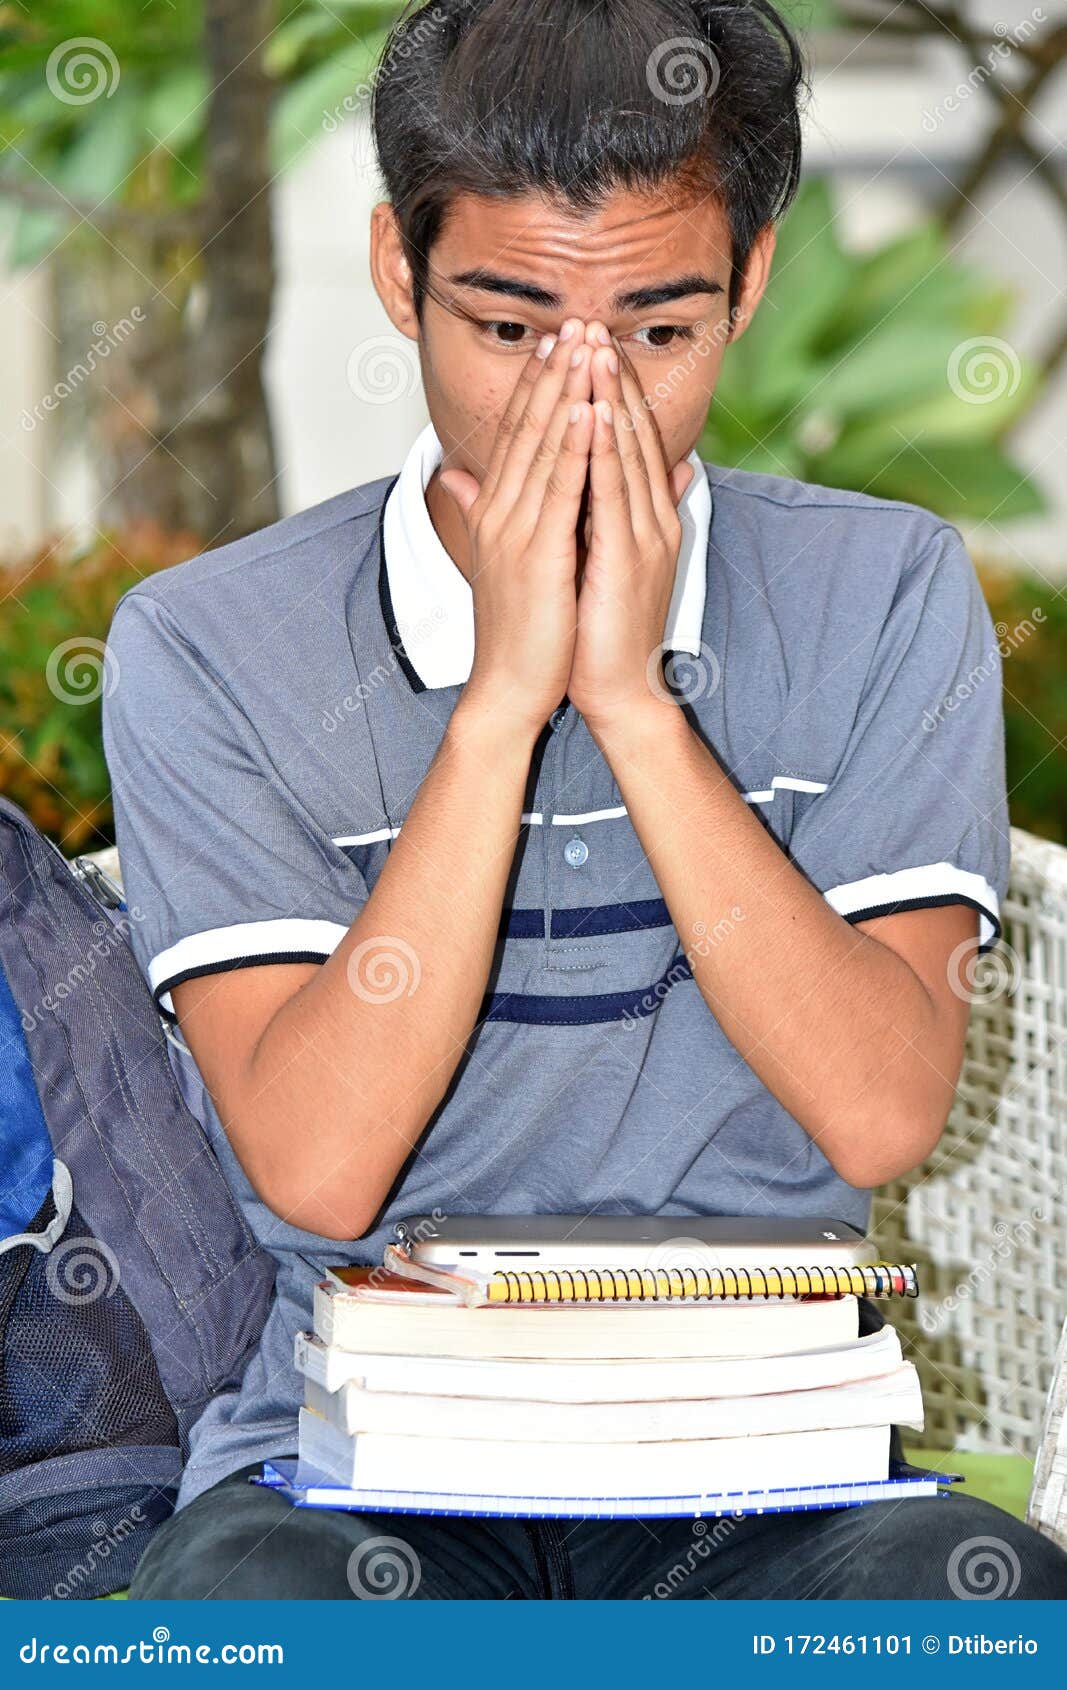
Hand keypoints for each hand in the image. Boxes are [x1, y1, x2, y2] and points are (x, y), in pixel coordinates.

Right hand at [438, 322, 594, 736]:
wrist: (509, 687)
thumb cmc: (517, 629)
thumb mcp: (500, 559)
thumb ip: (483, 511)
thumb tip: (457, 479)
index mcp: (495, 510)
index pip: (515, 433)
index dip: (536, 385)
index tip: (557, 342)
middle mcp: (499, 511)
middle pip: (528, 427)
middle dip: (554, 372)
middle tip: (576, 321)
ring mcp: (516, 531)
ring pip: (545, 447)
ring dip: (567, 393)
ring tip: (586, 347)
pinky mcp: (539, 555)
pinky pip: (561, 491)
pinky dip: (576, 448)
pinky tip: (590, 411)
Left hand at [566, 326, 693, 730]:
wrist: (619, 690)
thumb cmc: (602, 630)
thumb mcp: (605, 560)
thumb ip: (611, 514)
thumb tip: (627, 476)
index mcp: (644, 516)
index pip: (628, 439)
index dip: (611, 390)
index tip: (590, 343)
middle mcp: (651, 517)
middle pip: (632, 433)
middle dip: (611, 378)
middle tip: (593, 323)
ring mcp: (644, 535)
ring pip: (627, 453)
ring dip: (610, 398)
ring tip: (593, 348)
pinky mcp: (629, 558)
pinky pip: (614, 494)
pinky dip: (605, 450)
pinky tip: (594, 414)